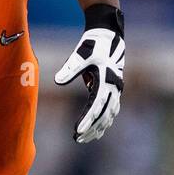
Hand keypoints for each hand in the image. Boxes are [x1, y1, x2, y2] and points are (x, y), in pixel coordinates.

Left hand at [55, 7, 123, 142]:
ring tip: (86, 138)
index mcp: (106, 79)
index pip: (95, 105)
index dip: (87, 119)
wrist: (108, 35)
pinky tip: (98, 130)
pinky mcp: (114, 88)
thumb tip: (57, 81)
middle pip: (103, 114)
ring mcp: (116, 88)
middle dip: (92, 128)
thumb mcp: (80, 55)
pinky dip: (105, 120)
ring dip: (99, 127)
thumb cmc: (93, 44)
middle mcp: (114, 86)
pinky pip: (111, 108)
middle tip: (78, 139)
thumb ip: (70, 69)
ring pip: (109, 113)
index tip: (78, 130)